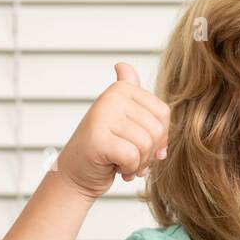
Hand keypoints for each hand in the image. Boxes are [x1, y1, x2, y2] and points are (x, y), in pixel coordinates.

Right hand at [55, 62, 171, 201]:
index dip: (159, 137)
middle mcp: (112, 96)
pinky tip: (114, 167)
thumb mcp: (122, 119)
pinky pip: (132, 156)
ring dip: (138, 163)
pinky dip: (127, 169)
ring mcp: (103, 115)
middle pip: (156, 129)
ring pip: (146, 144)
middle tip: (130, 158)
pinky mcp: (98, 138)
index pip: (163, 113)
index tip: (141, 144)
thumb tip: (123, 65)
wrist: (77, 174)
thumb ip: (132, 95)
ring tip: (122, 162)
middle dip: (148, 153)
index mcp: (122, 89)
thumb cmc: (105, 150)